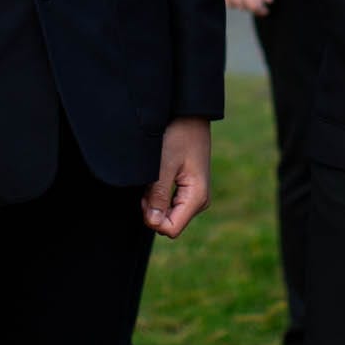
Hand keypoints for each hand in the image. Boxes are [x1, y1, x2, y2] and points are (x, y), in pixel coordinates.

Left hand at [144, 117, 211, 237]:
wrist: (190, 115)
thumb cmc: (178, 135)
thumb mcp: (163, 165)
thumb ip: (158, 196)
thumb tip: (153, 224)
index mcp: (196, 197)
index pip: (171, 229)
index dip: (152, 218)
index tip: (145, 197)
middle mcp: (199, 201)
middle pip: (168, 223)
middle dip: (152, 209)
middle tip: (149, 182)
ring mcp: (195, 195)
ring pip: (167, 213)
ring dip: (154, 200)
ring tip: (153, 176)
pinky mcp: (189, 189)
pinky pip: (169, 203)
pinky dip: (158, 194)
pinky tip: (157, 176)